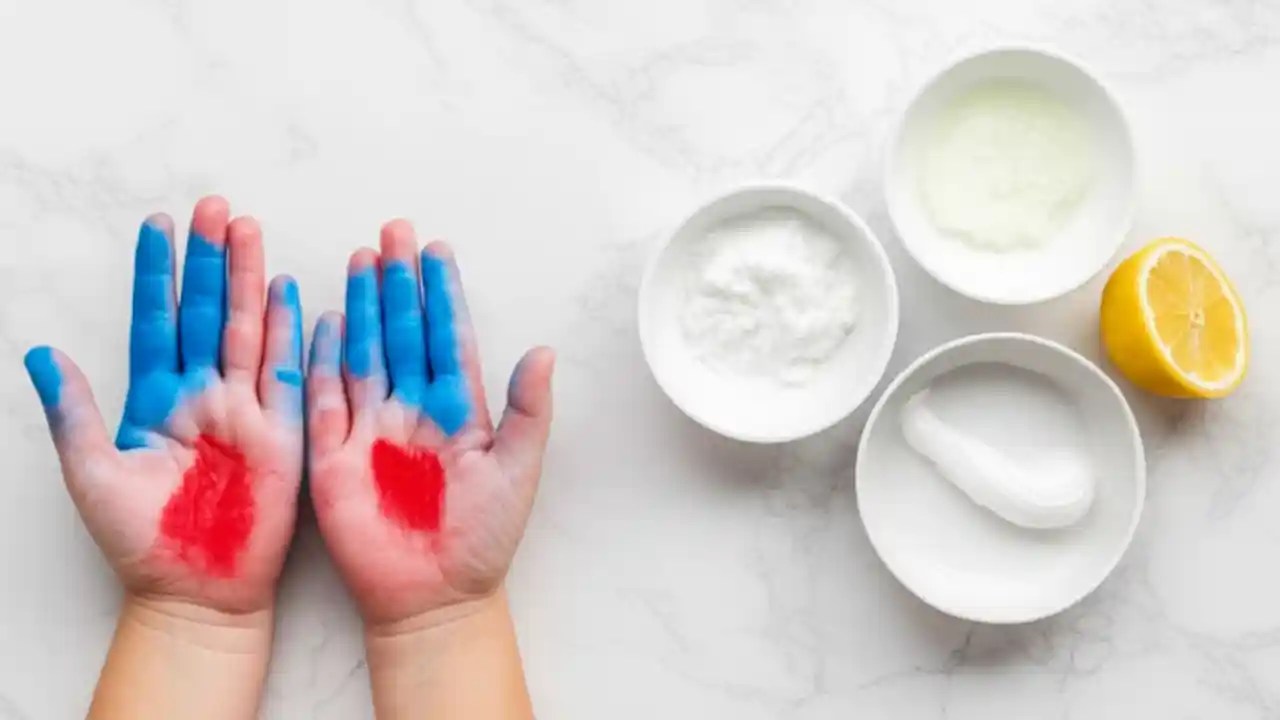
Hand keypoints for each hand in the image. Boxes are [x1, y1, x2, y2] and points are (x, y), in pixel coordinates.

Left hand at [24, 196, 303, 614]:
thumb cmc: (141, 542)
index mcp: (155, 401)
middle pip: (206, 313)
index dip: (158, 275)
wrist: (196, 592)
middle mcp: (200, 396)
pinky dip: (288, 332)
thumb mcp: (92, 474)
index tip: (159, 227)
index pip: (158, 322)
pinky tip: (290, 293)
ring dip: (249, 281)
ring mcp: (243, 411)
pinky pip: (286, 373)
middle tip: (215, 208)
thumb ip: (73, 412)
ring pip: (247, 330)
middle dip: (210, 260)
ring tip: (250, 231)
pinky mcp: (281, 433)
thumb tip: (39, 352)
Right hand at [306, 220, 553, 628]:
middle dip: (398, 283)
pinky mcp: (336, 457)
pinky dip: (323, 361)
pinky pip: (326, 399)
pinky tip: (324, 321)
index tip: (436, 250)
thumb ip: (529, 410)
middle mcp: (415, 410)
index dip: (441, 295)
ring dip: (362, 308)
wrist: (436, 596)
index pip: (448, 338)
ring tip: (360, 258)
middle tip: (392, 232)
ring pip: (366, 353)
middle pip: (403, 332)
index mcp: (459, 410)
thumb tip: (544, 349)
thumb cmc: (485, 537)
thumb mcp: (517, 469)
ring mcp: (374, 429)